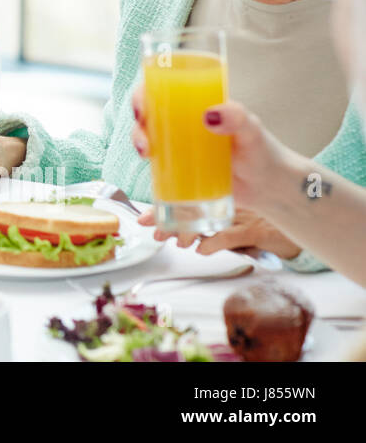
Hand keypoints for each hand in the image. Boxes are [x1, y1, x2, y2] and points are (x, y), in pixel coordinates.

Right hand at [129, 88, 289, 212]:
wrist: (271, 187)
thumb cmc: (262, 151)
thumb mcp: (251, 130)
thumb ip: (236, 117)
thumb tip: (209, 115)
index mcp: (195, 106)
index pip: (160, 92)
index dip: (142, 97)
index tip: (142, 110)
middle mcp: (181, 126)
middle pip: (147, 119)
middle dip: (137, 129)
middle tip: (145, 145)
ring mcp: (179, 152)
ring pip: (148, 146)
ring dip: (139, 150)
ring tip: (148, 159)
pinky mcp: (181, 176)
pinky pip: (158, 179)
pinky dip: (149, 198)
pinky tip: (145, 214)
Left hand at [135, 206, 300, 258]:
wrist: (300, 210)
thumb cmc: (260, 212)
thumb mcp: (229, 211)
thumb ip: (205, 214)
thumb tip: (172, 229)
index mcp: (216, 192)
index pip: (183, 197)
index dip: (162, 206)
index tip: (142, 216)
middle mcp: (226, 199)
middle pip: (190, 207)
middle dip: (167, 219)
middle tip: (150, 228)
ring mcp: (241, 213)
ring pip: (207, 221)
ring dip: (186, 230)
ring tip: (169, 239)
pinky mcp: (256, 229)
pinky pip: (232, 235)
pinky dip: (215, 243)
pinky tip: (201, 250)